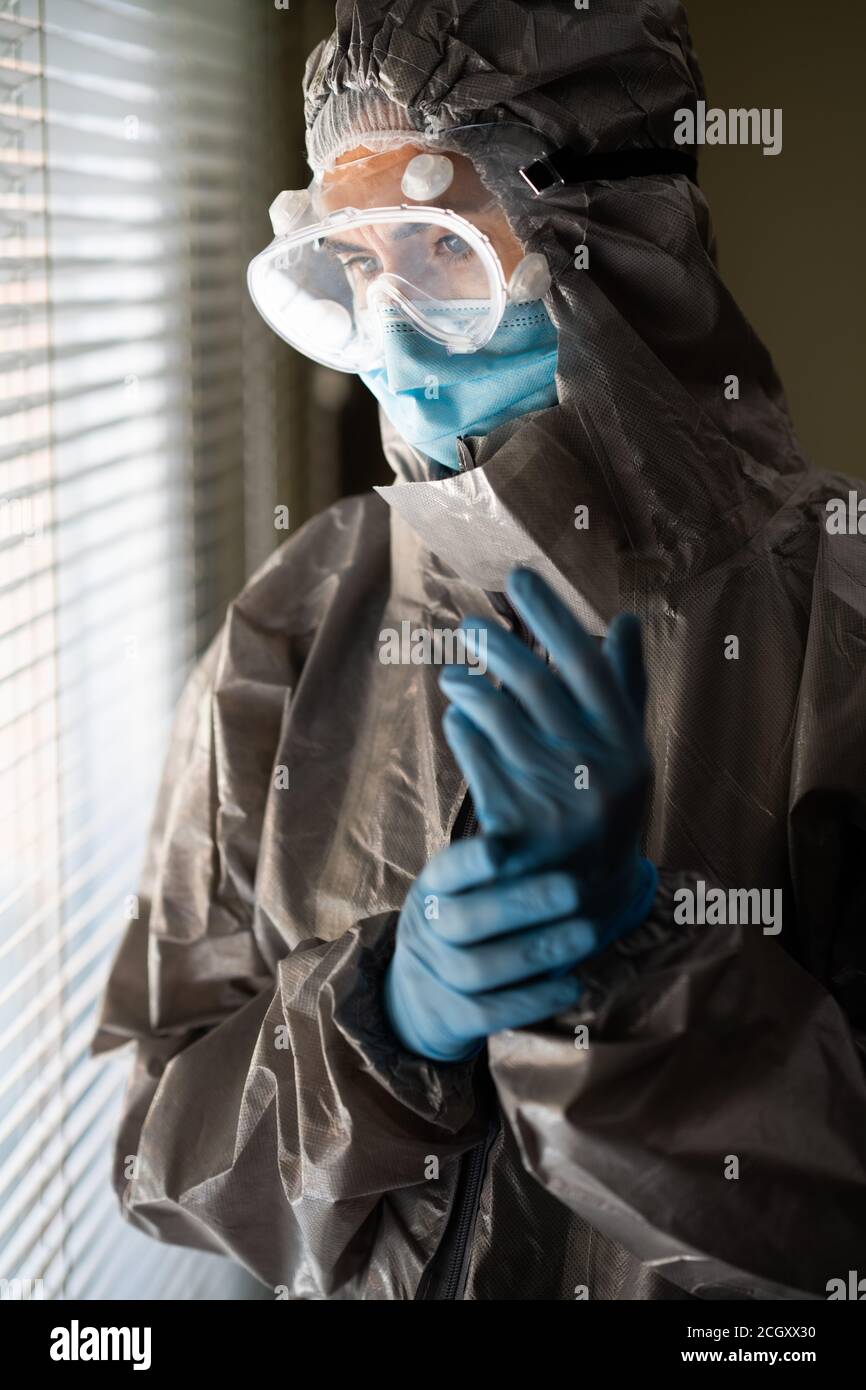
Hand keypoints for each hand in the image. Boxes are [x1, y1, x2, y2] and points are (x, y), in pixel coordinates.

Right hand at [384, 834, 585, 1061]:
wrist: (422, 999)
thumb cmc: (467, 925)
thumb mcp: (466, 890)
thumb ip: (503, 864)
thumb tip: (556, 809)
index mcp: (433, 888)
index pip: (446, 871)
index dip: (471, 861)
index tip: (503, 847)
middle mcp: (425, 929)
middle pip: (464, 919)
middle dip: (522, 904)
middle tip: (576, 889)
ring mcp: (431, 976)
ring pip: (477, 968)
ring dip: (537, 952)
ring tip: (587, 935)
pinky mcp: (448, 1018)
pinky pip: (487, 1013)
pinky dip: (532, 1001)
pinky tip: (574, 986)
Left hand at [439, 567, 656, 938]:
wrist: (587, 903)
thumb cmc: (606, 809)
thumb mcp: (627, 753)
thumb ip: (625, 688)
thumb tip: (627, 620)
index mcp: (628, 747)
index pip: (589, 666)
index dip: (552, 616)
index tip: (519, 576)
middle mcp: (598, 773)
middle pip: (537, 689)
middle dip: (497, 647)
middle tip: (469, 625)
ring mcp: (556, 805)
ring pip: (500, 723)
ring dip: (471, 688)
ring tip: (452, 672)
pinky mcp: (517, 832)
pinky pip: (479, 765)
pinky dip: (465, 733)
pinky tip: (458, 717)